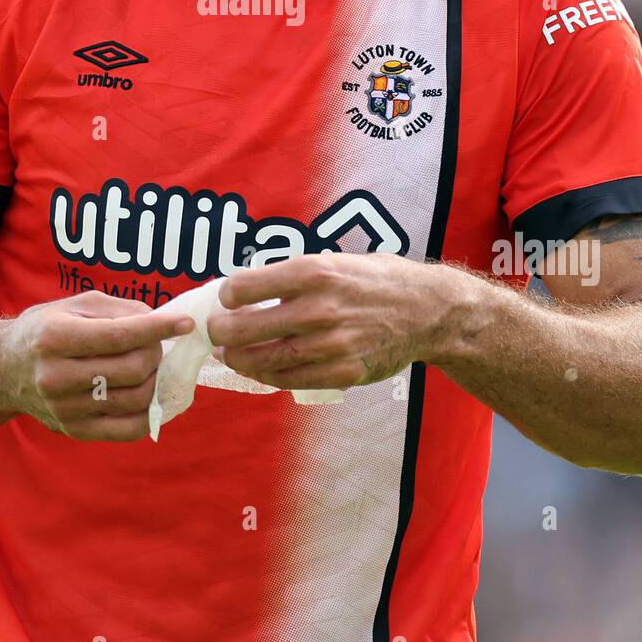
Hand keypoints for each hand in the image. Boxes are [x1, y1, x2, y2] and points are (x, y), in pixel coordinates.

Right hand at [0, 291, 194, 441]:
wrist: (4, 370)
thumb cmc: (46, 330)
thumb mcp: (75, 305)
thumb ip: (119, 310)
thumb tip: (160, 320)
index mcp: (55, 337)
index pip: (119, 335)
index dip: (159, 328)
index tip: (186, 322)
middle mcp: (56, 376)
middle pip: (132, 368)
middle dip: (155, 352)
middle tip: (153, 343)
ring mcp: (65, 408)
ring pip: (135, 398)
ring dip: (155, 379)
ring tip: (148, 365)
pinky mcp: (75, 431)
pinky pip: (128, 429)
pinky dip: (151, 412)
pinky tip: (153, 393)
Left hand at [206, 252, 464, 389]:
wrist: (426, 311)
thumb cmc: (375, 280)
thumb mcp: (334, 261)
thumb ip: (293, 277)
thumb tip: (247, 291)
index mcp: (313, 273)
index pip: (244, 287)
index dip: (227, 296)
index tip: (226, 299)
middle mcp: (318, 309)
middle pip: (245, 328)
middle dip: (220, 331)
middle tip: (215, 330)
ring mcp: (329, 345)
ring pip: (263, 359)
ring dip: (237, 358)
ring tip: (228, 353)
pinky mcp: (340, 373)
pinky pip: (289, 380)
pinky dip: (266, 375)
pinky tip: (258, 368)